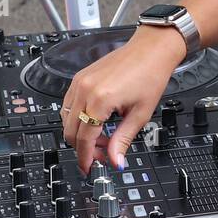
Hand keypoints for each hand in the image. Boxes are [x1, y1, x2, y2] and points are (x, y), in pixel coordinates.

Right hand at [60, 26, 184, 173]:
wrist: (151, 49)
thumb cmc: (150, 74)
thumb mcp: (141, 113)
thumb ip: (124, 140)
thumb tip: (116, 161)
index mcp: (100, 99)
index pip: (84, 139)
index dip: (86, 158)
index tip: (91, 168)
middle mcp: (85, 89)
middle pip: (71, 131)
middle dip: (84, 148)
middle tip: (103, 153)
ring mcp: (79, 82)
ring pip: (66, 119)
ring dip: (80, 133)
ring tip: (103, 137)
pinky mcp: (79, 78)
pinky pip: (69, 105)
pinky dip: (77, 118)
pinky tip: (95, 121)